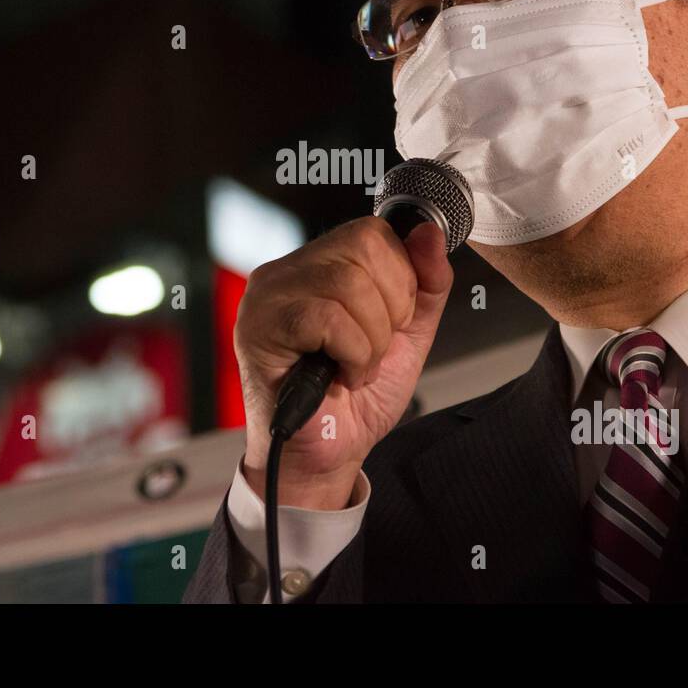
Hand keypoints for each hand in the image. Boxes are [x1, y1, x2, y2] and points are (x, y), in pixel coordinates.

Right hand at [235, 218, 451, 508]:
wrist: (328, 456)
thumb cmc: (356, 400)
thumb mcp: (407, 334)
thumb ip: (426, 282)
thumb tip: (428, 231)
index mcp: (318, 266)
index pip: (372, 231)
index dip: (400, 279)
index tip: (392, 323)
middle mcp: (287, 272)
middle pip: (364, 247)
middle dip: (389, 310)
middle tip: (371, 350)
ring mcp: (268, 296)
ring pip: (348, 282)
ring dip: (370, 340)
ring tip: (353, 366)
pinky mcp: (259, 326)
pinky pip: (327, 316)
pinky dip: (351, 354)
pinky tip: (338, 376)